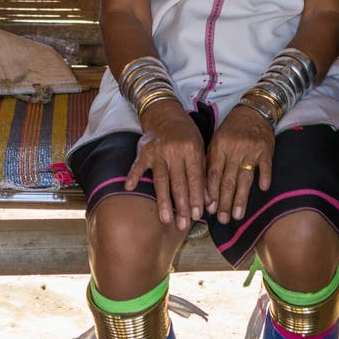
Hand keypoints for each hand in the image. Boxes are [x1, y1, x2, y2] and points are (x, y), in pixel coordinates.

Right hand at [125, 99, 205, 232]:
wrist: (165, 114)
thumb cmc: (186, 135)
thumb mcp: (199, 149)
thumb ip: (203, 174)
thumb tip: (208, 202)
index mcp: (192, 149)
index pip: (195, 178)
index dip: (196, 198)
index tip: (198, 216)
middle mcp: (175, 150)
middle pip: (178, 182)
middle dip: (182, 205)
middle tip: (183, 225)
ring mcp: (158, 151)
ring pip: (161, 180)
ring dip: (164, 201)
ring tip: (166, 219)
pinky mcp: (143, 151)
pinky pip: (137, 165)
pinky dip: (133, 176)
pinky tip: (130, 188)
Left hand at [206, 104, 274, 224]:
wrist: (254, 110)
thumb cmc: (232, 129)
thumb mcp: (218, 140)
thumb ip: (212, 161)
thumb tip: (206, 188)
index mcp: (219, 146)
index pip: (214, 174)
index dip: (212, 193)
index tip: (210, 211)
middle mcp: (234, 149)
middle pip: (228, 180)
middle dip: (225, 202)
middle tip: (222, 220)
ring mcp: (251, 149)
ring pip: (245, 177)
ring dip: (241, 198)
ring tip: (237, 215)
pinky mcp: (266, 149)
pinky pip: (265, 165)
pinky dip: (264, 177)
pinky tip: (263, 189)